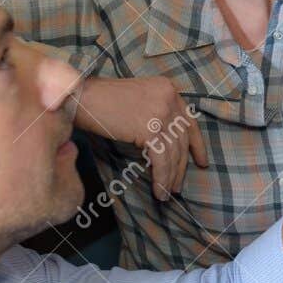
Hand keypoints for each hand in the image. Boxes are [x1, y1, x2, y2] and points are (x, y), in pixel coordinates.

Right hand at [73, 76, 208, 200]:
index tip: (201, 162)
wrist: (80, 99)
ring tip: (167, 193)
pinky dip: (161, 178)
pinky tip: (159, 191)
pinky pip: (161, 160)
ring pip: (172, 152)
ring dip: (170, 177)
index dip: (196, 145)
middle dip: (181, 166)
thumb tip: (167, 145)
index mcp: (168, 89)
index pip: (189, 121)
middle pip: (181, 139)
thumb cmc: (102, 103)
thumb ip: (157, 114)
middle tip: (179, 185)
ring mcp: (161, 112)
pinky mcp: (150, 129)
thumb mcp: (139, 100)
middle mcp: (169, 98)